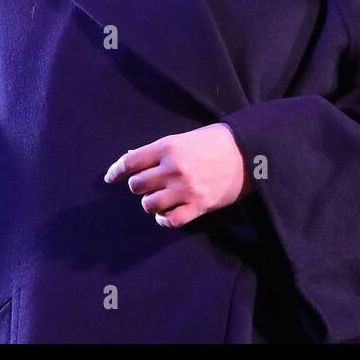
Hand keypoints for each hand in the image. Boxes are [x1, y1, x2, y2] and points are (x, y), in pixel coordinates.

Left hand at [104, 123, 255, 228]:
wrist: (249, 152)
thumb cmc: (215, 142)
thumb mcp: (184, 138)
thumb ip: (159, 151)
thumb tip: (131, 159)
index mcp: (169, 147)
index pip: (130, 161)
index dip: (116, 170)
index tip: (110, 178)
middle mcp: (174, 168)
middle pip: (138, 185)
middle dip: (139, 186)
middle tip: (148, 184)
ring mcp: (186, 189)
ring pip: (149, 205)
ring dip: (151, 203)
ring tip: (160, 198)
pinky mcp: (199, 206)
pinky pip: (169, 220)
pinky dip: (164, 219)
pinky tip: (167, 214)